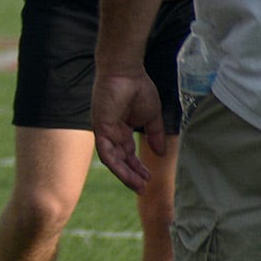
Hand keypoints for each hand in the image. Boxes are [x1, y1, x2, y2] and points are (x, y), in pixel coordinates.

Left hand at [93, 65, 165, 190]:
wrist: (127, 72)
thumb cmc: (138, 89)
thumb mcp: (152, 117)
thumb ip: (155, 135)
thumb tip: (160, 153)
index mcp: (122, 130)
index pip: (128, 154)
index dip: (137, 167)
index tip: (148, 179)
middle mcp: (111, 133)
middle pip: (120, 160)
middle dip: (131, 175)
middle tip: (142, 188)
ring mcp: (104, 131)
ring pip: (112, 159)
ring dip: (124, 174)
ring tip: (138, 186)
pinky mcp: (100, 127)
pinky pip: (105, 151)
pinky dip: (115, 164)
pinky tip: (126, 174)